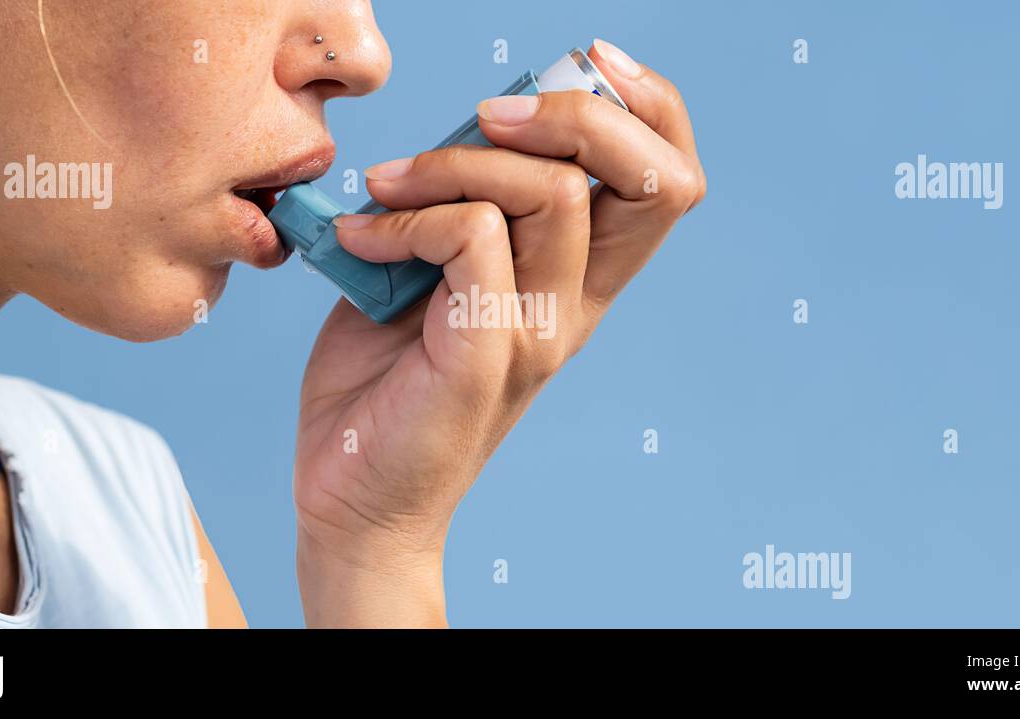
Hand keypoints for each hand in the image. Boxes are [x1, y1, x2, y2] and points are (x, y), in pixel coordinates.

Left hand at [293, 40, 704, 626]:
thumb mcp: (429, 272)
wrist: (351, 496)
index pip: (667, 181)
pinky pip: (475, 235)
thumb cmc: (383, 384)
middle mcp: (575, 306)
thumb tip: (460, 131)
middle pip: (656, 181)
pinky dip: (414, 213)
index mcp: (575, 283)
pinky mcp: (488, 351)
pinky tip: (363, 241)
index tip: (585, 60)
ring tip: (388, 185)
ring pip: (555, 193)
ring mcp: (539, 330)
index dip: (650, 106)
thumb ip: (462, 206)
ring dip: (460, 161)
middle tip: (486, 114)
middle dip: (583, 112)